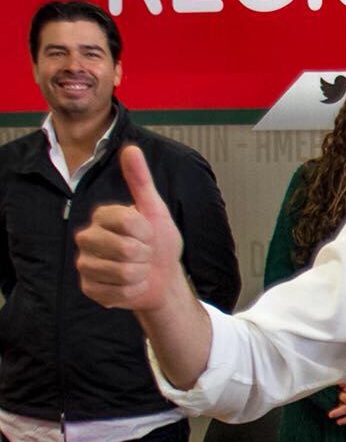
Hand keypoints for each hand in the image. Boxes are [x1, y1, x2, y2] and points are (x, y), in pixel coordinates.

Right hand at [75, 145, 184, 310]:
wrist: (163, 276)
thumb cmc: (159, 242)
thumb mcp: (155, 210)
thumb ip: (141, 181)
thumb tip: (131, 148)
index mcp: (102, 216)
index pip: (128, 222)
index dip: (147, 231)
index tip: (148, 233)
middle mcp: (87, 237)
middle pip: (124, 249)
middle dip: (145, 254)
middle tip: (144, 253)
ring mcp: (86, 264)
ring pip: (121, 272)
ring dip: (140, 274)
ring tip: (139, 269)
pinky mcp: (89, 288)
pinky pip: (116, 292)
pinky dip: (132, 291)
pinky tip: (131, 285)